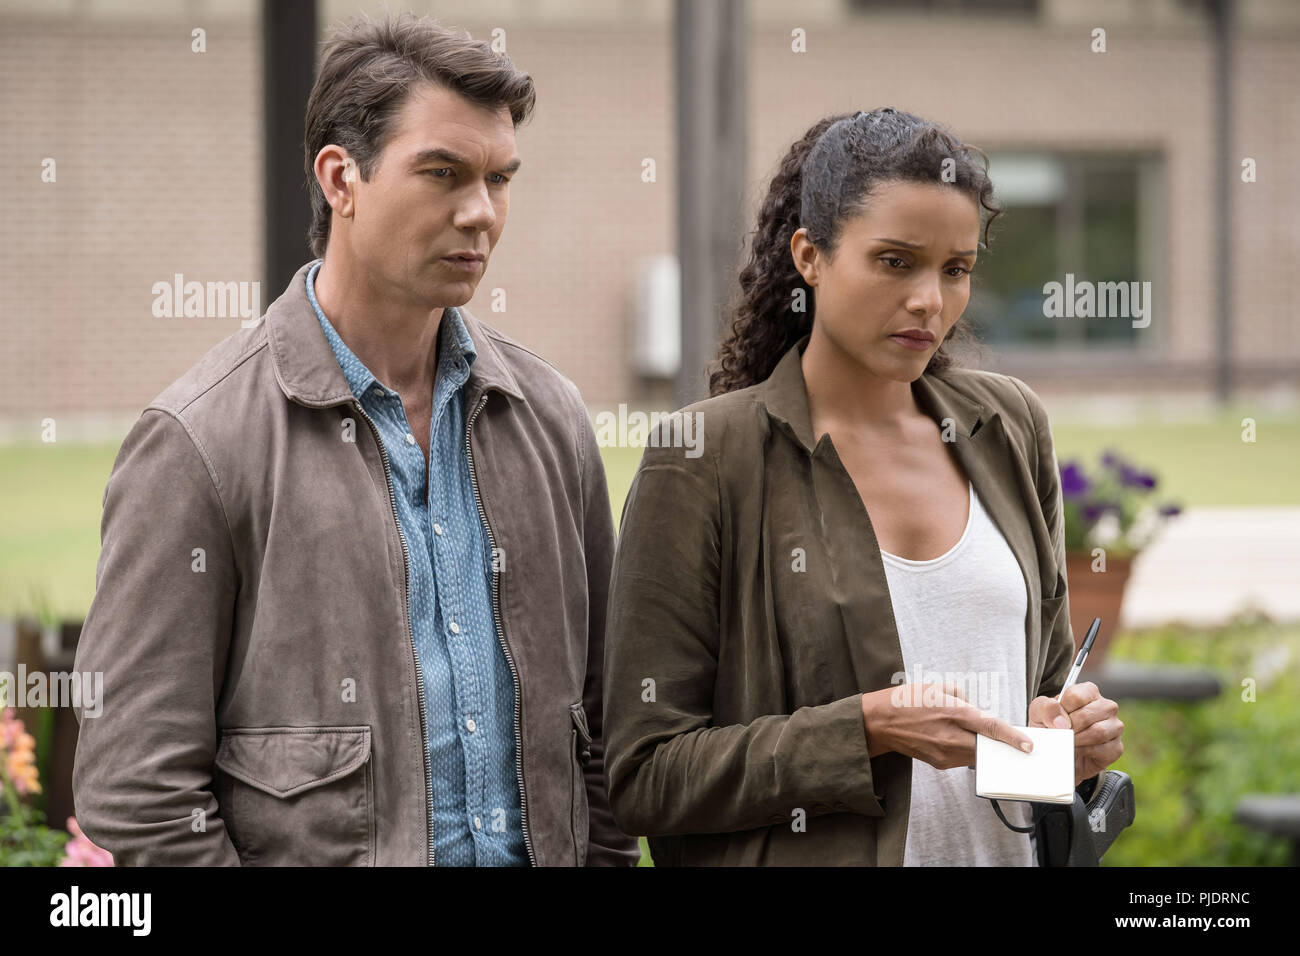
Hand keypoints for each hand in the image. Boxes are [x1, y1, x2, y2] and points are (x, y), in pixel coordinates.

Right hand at [862, 682, 1035, 769]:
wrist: (879, 722)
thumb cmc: (906, 701)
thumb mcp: (937, 687)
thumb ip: (963, 697)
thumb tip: (976, 710)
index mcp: (954, 713)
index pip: (990, 727)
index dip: (1012, 738)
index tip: (1028, 745)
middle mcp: (951, 737)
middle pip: (987, 747)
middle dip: (998, 744)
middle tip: (1004, 739)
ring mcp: (945, 753)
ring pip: (975, 754)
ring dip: (979, 745)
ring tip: (967, 732)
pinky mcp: (939, 763)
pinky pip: (962, 758)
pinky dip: (965, 749)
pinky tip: (955, 738)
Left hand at [1028, 681, 1123, 786]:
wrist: (1057, 754)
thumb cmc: (1050, 727)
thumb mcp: (1038, 713)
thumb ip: (1046, 708)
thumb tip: (1062, 722)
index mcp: (1088, 692)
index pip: (1076, 695)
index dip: (1062, 710)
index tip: (1055, 718)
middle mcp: (1106, 706)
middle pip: (1087, 715)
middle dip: (1068, 728)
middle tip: (1060, 734)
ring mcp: (1114, 726)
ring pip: (1098, 732)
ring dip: (1077, 740)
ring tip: (1066, 743)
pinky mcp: (1116, 747)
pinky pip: (1103, 749)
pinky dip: (1085, 752)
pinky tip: (1077, 751)